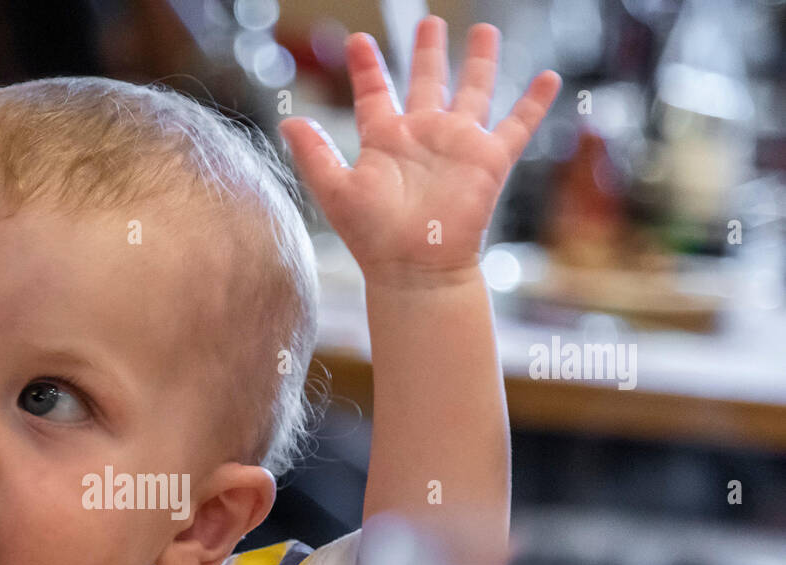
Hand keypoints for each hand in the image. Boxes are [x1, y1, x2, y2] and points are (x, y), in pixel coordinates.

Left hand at [280, 17, 559, 281]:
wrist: (415, 268)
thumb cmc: (373, 236)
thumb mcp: (336, 190)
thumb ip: (314, 154)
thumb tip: (287, 121)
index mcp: (385, 140)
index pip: (376, 92)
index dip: (367, 67)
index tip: (358, 41)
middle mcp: (423, 137)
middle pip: (427, 82)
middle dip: (427, 52)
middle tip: (429, 22)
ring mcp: (457, 145)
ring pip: (473, 91)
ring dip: (480, 61)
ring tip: (484, 30)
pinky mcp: (489, 160)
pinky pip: (517, 125)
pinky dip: (534, 103)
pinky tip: (549, 77)